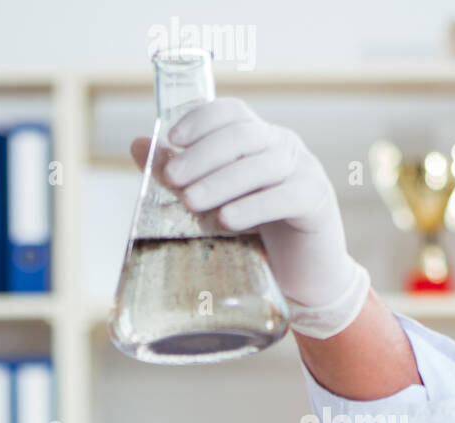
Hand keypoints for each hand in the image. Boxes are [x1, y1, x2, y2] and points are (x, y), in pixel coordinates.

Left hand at [130, 97, 357, 309]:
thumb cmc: (255, 237)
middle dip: (203, 155)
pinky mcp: (315, 203)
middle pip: (244, 135)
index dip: (203, 119)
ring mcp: (303, 172)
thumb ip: (181, 175)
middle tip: (172, 179)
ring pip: (263, 165)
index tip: (172, 138)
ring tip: (191, 203)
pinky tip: (228, 220)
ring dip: (222, 182)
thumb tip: (138, 145)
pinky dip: (255, 207)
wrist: (303, 276)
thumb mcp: (214, 204)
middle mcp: (282, 148)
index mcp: (257, 141)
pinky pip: (287, 197)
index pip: (232, 113)